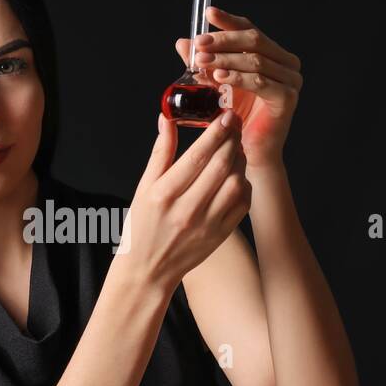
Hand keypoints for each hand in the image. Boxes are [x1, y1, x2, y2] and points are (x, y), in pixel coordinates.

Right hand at [116, 110, 250, 295]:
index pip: (198, 156)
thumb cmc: (142, 226)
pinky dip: (243, 184)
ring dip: (239, 160)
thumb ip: (160, 152)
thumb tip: (167, 119)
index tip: (226, 115)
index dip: (216, 132)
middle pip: (221, 166)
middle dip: (232, 139)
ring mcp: (206, 224)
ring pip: (235, 183)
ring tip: (234, 148)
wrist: (148, 270)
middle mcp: (187, 210)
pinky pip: (241, 204)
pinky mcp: (220, 235)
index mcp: (164, 194)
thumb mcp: (143, 187)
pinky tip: (236, 174)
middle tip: (235, 124)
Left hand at [174, 6, 302, 169]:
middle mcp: (286, 63)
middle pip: (253, 41)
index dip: (228, 21)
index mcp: (273, 54)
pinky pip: (260, 82)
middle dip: (223, 40)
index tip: (208, 13)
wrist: (248, 152)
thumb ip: (204, 63)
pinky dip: (238, 77)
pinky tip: (219, 77)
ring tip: (202, 62)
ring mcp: (290, 80)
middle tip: (199, 44)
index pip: (250, 30)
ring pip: (254, 60)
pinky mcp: (287, 98)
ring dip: (225, 59)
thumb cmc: (236, 118)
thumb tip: (183, 42)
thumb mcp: (215, 84)